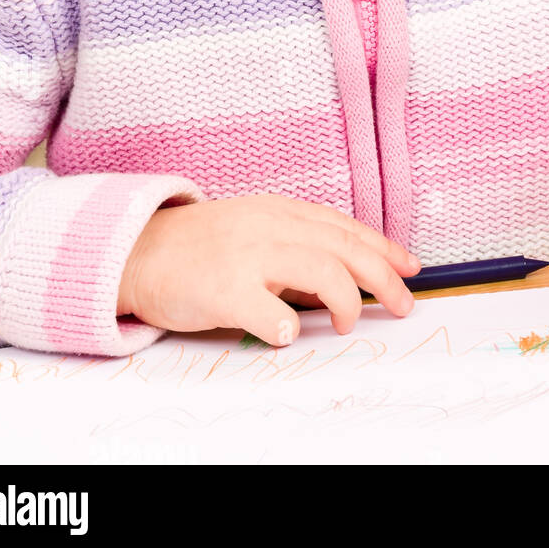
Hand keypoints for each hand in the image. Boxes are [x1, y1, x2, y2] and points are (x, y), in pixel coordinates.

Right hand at [116, 194, 421, 345]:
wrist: (138, 252)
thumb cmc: (203, 250)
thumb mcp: (257, 234)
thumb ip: (298, 251)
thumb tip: (348, 279)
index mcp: (281, 212)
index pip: (346, 227)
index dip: (384, 248)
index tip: (410, 269)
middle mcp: (270, 226)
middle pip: (344, 247)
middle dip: (383, 277)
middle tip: (402, 306)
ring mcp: (246, 255)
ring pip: (321, 269)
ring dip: (345, 300)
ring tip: (347, 323)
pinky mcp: (221, 289)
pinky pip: (267, 310)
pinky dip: (286, 325)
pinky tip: (290, 335)